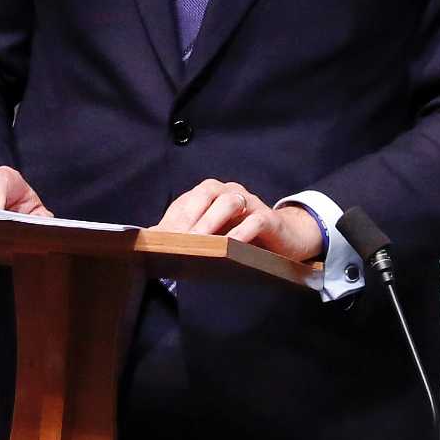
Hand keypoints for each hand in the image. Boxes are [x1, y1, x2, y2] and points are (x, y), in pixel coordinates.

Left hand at [156, 180, 324, 260]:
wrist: (285, 238)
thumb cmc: (241, 236)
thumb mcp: (213, 234)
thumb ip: (187, 233)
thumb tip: (154, 240)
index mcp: (211, 193)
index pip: (187, 201)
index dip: (172, 220)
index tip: (159, 241)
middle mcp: (229, 191)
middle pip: (205, 195)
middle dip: (189, 218)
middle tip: (178, 242)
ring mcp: (250, 202)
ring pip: (228, 203)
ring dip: (211, 223)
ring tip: (200, 244)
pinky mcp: (268, 217)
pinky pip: (254, 221)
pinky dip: (241, 233)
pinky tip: (230, 248)